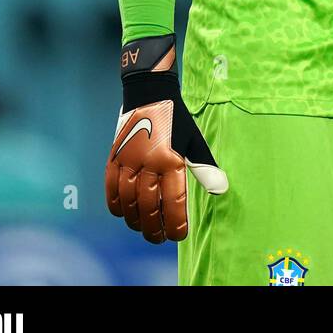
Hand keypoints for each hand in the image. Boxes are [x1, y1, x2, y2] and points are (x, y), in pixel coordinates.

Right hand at [105, 35, 227, 242]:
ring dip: (136, 220)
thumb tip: (222, 189)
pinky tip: (123, 214)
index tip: (179, 236)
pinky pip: (111, 189)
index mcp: (171, 159)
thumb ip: (204, 167)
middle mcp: (147, 163)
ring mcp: (128, 161)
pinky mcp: (114, 158)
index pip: (173, 200)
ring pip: (128, 201)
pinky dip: (116, 205)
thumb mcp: (194, 141)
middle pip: (149, 205)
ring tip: (145, 230)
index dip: (176, 222)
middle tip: (160, 239)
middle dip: (155, 227)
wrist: (148, 93)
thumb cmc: (176, 120)